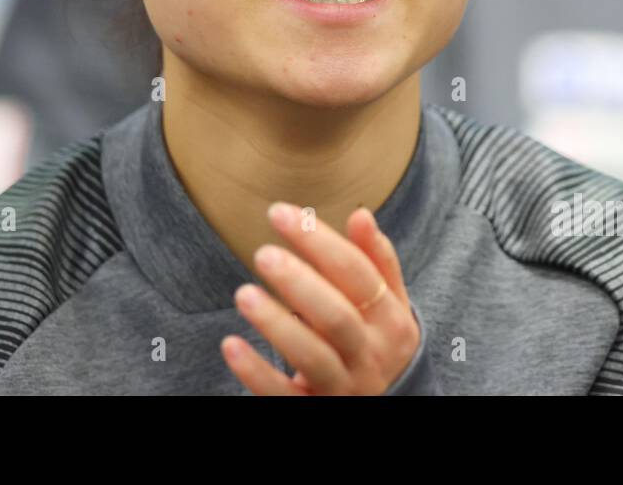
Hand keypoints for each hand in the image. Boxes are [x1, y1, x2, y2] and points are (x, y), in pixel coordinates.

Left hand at [221, 201, 419, 394]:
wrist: (391, 405)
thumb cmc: (378, 341)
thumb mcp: (389, 304)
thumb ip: (377, 261)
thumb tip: (360, 214)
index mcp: (391, 320)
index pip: (357, 274)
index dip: (320, 242)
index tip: (280, 214)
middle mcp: (370, 354)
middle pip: (337, 317)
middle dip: (299, 283)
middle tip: (263, 254)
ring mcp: (343, 387)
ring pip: (312, 357)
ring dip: (277, 324)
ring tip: (243, 293)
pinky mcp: (314, 409)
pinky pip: (283, 396)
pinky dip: (256, 372)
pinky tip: (231, 344)